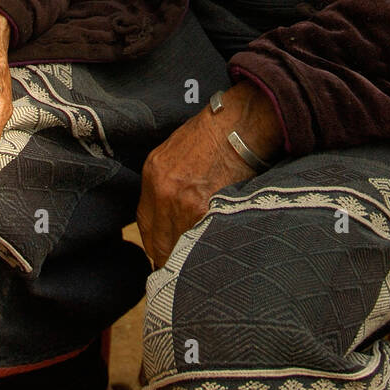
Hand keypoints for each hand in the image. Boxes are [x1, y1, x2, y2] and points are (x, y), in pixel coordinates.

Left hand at [136, 81, 282, 267]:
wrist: (242, 120)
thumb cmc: (219, 131)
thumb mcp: (180, 151)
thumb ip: (172, 182)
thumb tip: (175, 214)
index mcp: (154, 174)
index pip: (147, 226)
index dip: (159, 244)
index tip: (169, 255)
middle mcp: (162, 189)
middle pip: (158, 243)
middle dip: (171, 257)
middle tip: (186, 269)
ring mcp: (182, 201)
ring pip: (179, 246)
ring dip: (191, 257)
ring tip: (205, 264)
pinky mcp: (205, 208)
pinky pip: (200, 240)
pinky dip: (208, 248)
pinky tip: (218, 252)